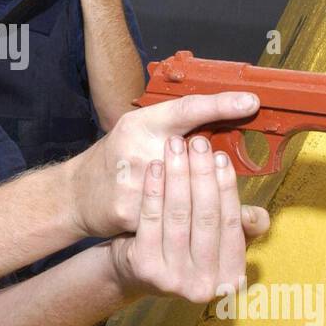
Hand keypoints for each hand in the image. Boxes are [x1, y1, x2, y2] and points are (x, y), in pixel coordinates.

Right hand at [67, 92, 260, 238]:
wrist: (75, 194)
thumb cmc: (117, 159)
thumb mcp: (140, 131)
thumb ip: (175, 129)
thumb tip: (223, 131)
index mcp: (142, 123)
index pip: (187, 109)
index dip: (220, 104)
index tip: (250, 102)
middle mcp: (136, 147)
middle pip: (196, 158)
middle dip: (214, 167)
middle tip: (224, 170)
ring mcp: (133, 181)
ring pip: (188, 193)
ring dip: (202, 197)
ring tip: (203, 200)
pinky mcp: (129, 212)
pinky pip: (170, 220)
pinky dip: (181, 222)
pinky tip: (180, 223)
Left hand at [109, 135, 269, 302]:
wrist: (133, 273)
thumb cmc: (181, 250)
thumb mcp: (215, 244)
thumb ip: (238, 228)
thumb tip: (258, 216)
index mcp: (230, 278)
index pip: (232, 223)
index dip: (226, 187)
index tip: (221, 156)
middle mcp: (205, 285)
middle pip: (206, 217)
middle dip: (202, 174)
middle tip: (198, 142)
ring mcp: (173, 278)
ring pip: (179, 215)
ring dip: (178, 175)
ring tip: (176, 146)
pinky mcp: (144, 266)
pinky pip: (151, 218)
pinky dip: (154, 189)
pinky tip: (154, 166)